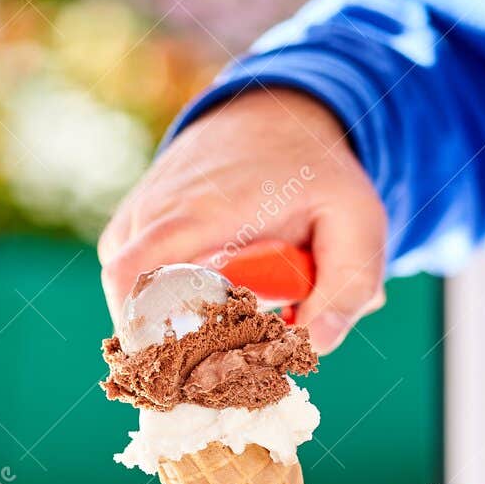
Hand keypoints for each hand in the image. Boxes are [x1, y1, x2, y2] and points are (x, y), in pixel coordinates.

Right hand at [98, 87, 386, 351]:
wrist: (273, 116)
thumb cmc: (316, 174)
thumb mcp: (357, 221)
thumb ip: (349, 285)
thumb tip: (315, 346)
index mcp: (204, 210)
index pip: (136, 275)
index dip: (147, 333)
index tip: (193, 367)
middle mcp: (156, 210)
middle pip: (128, 301)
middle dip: (165, 343)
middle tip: (218, 356)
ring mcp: (135, 216)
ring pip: (127, 296)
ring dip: (165, 322)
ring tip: (218, 319)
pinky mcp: (128, 227)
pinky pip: (127, 283)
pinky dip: (155, 305)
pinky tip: (199, 301)